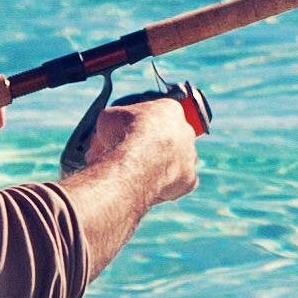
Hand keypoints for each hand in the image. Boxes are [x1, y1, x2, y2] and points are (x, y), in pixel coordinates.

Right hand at [62, 89, 206, 211]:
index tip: (128, 136)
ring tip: (136, 176)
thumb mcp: (109, 119)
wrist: (136, 161)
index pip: (159, 117)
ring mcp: (190, 156)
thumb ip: (114, 125)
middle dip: (152, 148)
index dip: (141, 128)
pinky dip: (164, 187)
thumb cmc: (122, 134)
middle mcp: (186, 132)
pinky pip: (178, 183)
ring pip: (176, 162)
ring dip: (160, 167)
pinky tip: (147, 188)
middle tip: (131, 158)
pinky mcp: (190, 179)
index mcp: (170, 110)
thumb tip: (107, 135)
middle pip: (169, 140)